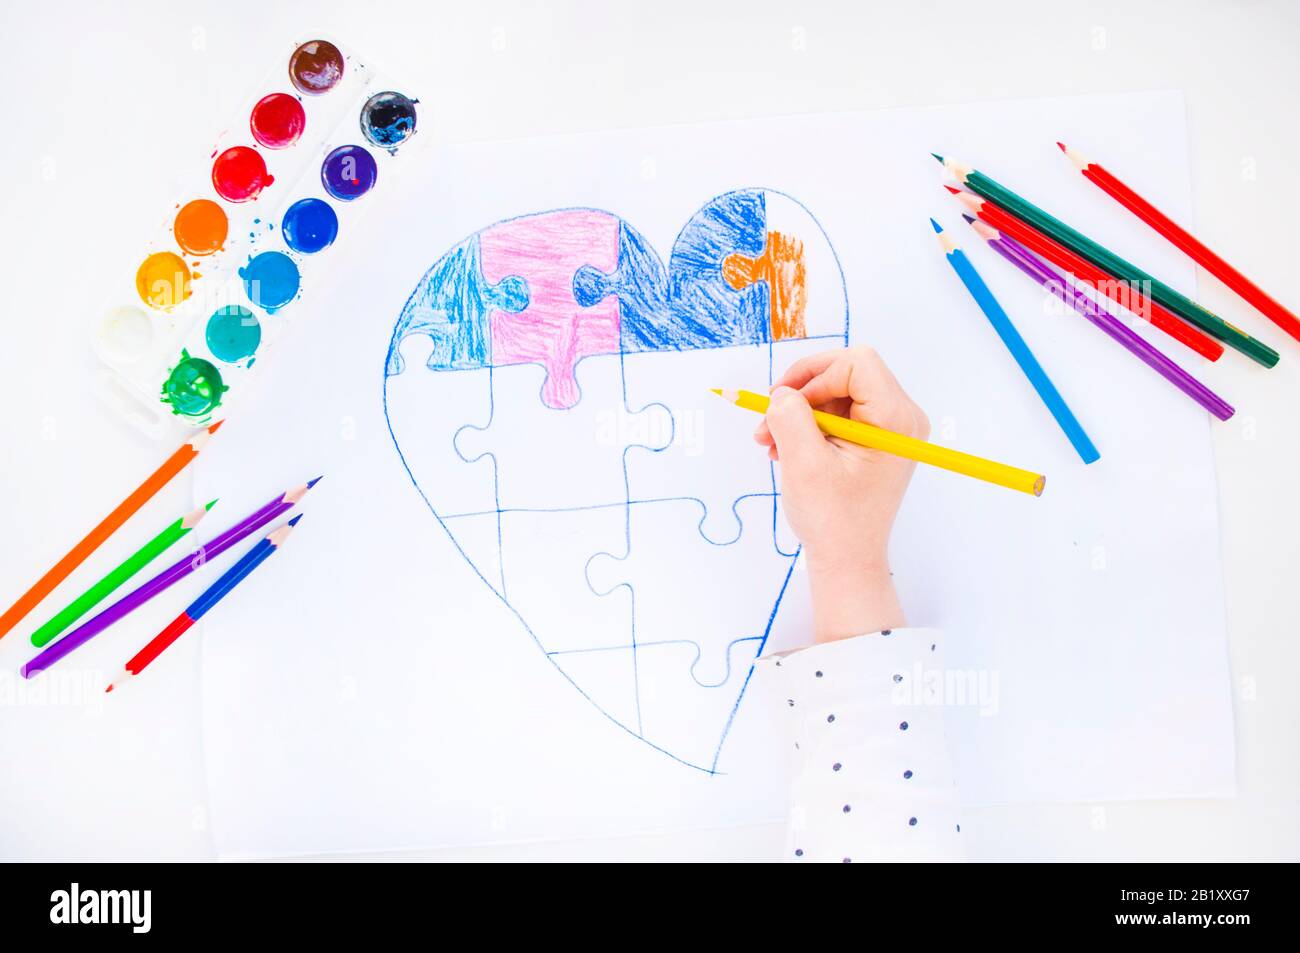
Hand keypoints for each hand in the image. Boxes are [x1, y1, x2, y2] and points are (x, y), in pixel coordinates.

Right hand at [754, 346, 928, 642]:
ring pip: (836, 392)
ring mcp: (889, 428)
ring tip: (770, 442)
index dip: (815, 376)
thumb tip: (782, 393)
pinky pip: (837, 412)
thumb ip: (790, 417)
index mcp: (896, 419)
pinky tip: (785, 448)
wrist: (847, 560)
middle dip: (801, 394)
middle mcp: (901, 417)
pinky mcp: (874, 439)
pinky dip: (807, 425)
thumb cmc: (832, 519)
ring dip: (798, 412)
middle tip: (767, 420)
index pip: (856, 363)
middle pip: (846, 373)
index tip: (785, 407)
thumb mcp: (804, 463)